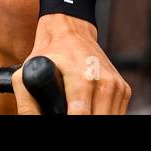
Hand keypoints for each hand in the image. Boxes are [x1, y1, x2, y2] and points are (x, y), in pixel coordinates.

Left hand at [13, 14, 128, 114]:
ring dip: (94, 119)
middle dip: (81, 122)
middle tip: (65, 112)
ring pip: (109, 118)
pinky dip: (103, 114)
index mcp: (83, 79)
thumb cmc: (49, 52)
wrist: (71, 29)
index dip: (68, 121)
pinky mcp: (123, 89)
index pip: (81, 117)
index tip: (59, 115)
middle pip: (97, 120)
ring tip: (77, 110)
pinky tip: (90, 109)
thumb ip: (27, 102)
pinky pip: (116, 113)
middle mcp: (104, 82)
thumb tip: (34, 119)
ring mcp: (117, 86)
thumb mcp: (28, 72)